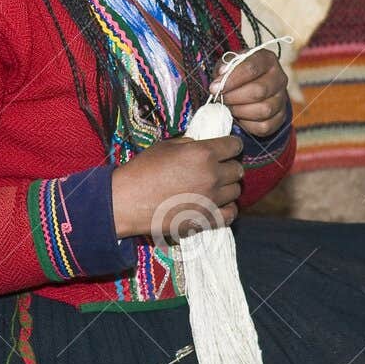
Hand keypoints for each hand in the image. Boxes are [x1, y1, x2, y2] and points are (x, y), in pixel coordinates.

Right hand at [109, 132, 243, 241]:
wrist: (126, 201)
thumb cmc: (142, 170)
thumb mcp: (166, 146)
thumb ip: (190, 144)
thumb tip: (203, 146)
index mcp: (203, 153)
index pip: (235, 145)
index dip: (231, 146)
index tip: (227, 149)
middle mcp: (212, 176)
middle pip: (238, 169)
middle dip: (229, 167)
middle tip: (218, 169)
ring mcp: (210, 200)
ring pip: (236, 192)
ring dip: (227, 188)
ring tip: (214, 188)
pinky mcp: (204, 219)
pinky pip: (230, 214)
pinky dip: (227, 210)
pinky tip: (217, 205)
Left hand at [210, 47, 289, 136]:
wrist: (253, 86)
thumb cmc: (239, 74)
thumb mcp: (230, 64)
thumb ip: (225, 67)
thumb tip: (221, 76)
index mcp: (268, 60)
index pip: (251, 68)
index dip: (230, 80)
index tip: (214, 88)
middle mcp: (279, 78)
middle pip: (259, 91)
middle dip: (234, 97)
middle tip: (220, 99)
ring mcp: (282, 98)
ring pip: (264, 110)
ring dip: (240, 111)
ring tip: (229, 108)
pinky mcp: (280, 117)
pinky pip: (265, 126)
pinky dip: (248, 125)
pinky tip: (240, 118)